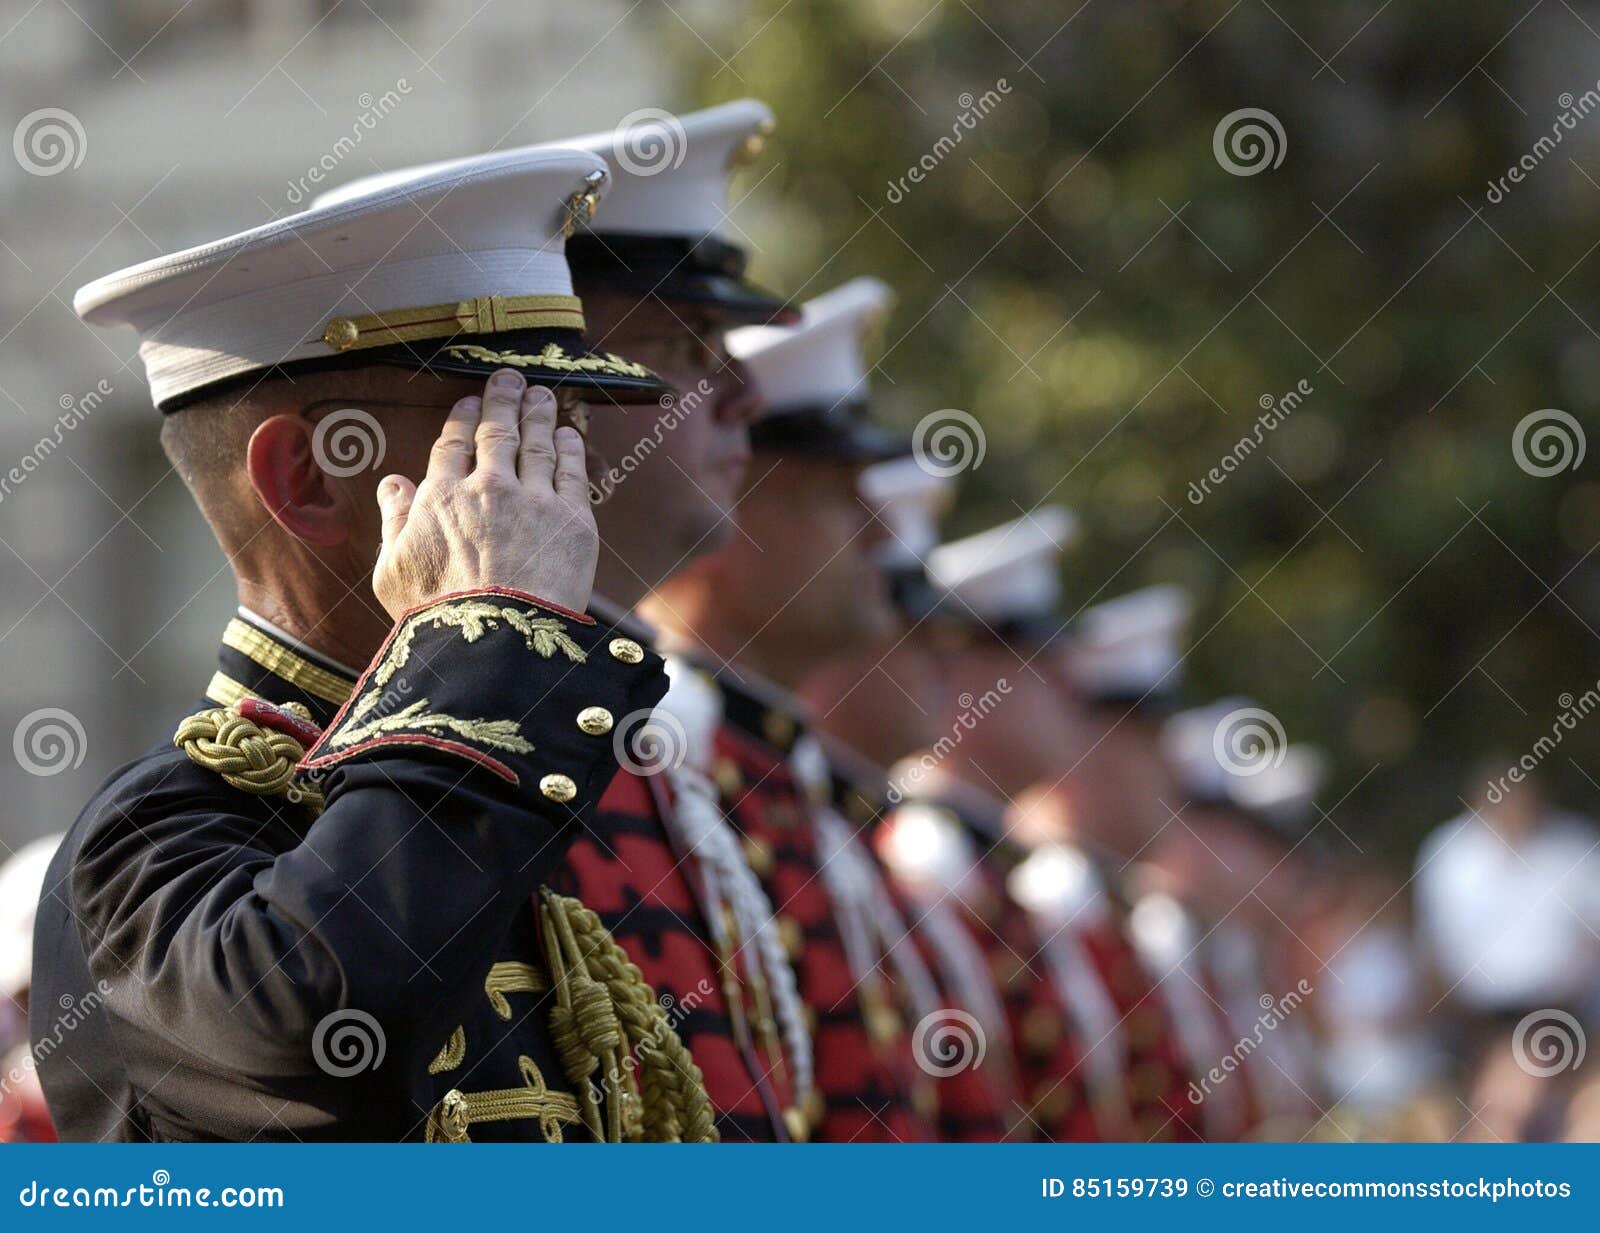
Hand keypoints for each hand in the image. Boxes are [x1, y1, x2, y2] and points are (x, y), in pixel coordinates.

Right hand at [372, 369, 598, 617]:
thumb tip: (392, 483)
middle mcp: (487, 487)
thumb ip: (393, 521)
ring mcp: (533, 499)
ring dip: (539, 414)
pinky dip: (570, 447)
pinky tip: (568, 433)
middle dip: (503, 399)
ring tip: (542, 395)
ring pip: (537, 444)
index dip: (462, 418)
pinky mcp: (572, 518)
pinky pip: (572, 471)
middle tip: (511, 378)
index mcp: (440, 497)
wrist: (496, 641)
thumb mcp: (393, 571)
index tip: (469, 402)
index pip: (453, 444)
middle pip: (497, 431)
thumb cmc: (437, 616)